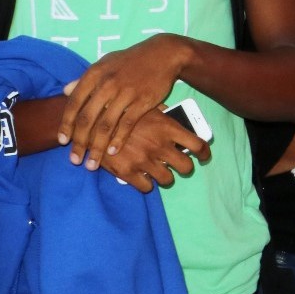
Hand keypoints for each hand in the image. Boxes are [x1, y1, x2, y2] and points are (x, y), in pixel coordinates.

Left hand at [60, 35, 190, 169]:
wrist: (163, 54)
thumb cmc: (131, 60)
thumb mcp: (105, 63)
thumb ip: (85, 78)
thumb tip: (66, 91)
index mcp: (94, 74)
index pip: (74, 103)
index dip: (66, 124)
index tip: (62, 141)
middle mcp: (106, 84)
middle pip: (87, 119)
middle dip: (79, 142)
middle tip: (74, 160)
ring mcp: (125, 93)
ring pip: (105, 126)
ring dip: (97, 148)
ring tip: (92, 164)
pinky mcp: (142, 102)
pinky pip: (127, 125)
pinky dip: (118, 140)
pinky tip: (113, 152)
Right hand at [96, 108, 210, 193]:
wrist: (89, 121)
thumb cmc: (119, 110)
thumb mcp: (144, 106)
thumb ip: (161, 113)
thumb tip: (173, 116)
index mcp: (167, 127)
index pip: (198, 145)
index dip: (204, 153)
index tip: (204, 156)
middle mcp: (159, 145)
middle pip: (186, 167)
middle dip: (183, 168)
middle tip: (176, 164)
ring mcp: (144, 160)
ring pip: (168, 180)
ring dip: (165, 176)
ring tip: (157, 171)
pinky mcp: (127, 172)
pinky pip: (147, 187)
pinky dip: (146, 183)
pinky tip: (141, 176)